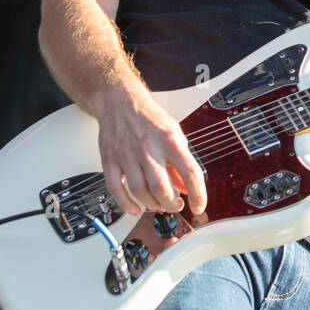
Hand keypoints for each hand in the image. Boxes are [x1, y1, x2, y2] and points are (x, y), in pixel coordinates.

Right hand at [94, 87, 207, 216]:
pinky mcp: (110, 159)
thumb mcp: (174, 134)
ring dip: (152, 205)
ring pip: (140, 191)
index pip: (190, 172)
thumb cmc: (148, 117)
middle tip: (175, 205)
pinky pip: (116, 189)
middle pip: (162, 188)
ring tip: (158, 204)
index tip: (198, 207)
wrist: (120, 101)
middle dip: (172, 205)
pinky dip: (126, 204)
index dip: (197, 194)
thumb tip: (185, 188)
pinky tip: (135, 208)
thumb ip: (180, 161)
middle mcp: (148, 147)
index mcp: (169, 140)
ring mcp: (127, 154)